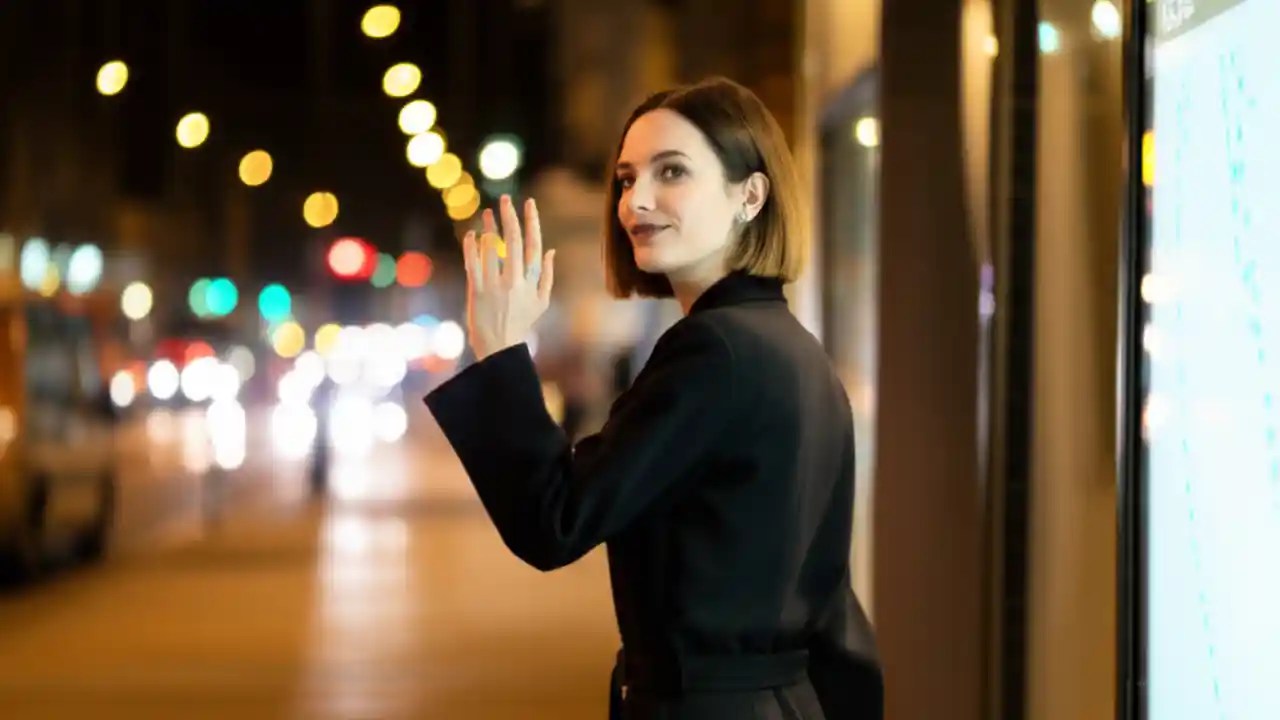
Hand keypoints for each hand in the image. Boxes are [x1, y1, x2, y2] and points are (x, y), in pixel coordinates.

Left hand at [463, 195, 556, 360]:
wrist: (499, 346)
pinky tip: (471, 233)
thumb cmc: (522, 322)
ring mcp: (494, 286)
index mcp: (532, 282)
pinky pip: (472, 263)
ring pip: (492, 248)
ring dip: (490, 227)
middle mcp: (515, 281)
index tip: (528, 203)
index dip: (532, 221)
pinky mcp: (476, 291)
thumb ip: (547, 275)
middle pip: (514, 241)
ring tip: (487, 213)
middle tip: (506, 199)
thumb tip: (550, 250)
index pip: (535, 244)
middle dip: (510, 216)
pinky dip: (471, 246)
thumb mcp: (542, 301)